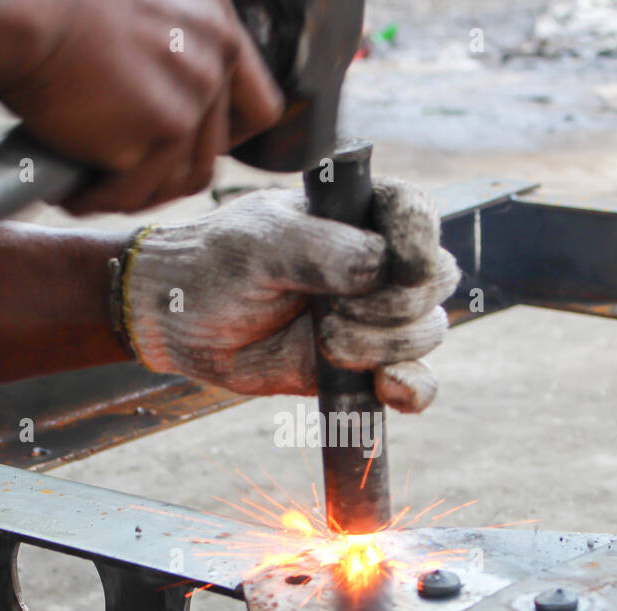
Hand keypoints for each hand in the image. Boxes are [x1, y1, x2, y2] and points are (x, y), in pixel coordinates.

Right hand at [0, 0, 282, 212]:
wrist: (15, 7)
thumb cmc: (52, 9)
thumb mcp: (137, 17)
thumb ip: (171, 58)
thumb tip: (173, 125)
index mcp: (217, 28)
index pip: (258, 108)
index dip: (225, 138)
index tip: (186, 147)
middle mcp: (215, 61)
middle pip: (212, 155)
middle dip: (161, 176)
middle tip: (117, 177)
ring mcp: (190, 99)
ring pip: (180, 181)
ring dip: (134, 195)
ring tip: (91, 189)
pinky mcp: (159, 132)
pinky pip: (136, 191)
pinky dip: (101, 200)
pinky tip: (71, 194)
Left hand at [120, 178, 459, 412]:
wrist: (181, 322)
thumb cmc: (216, 264)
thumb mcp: (261, 244)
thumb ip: (320, 250)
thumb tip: (381, 268)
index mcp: (358, 215)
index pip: (417, 214)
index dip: (421, 242)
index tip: (402, 268)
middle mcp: (378, 264)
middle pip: (435, 282)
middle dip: (391, 305)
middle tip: (331, 312)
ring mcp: (374, 317)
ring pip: (426, 332)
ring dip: (381, 345)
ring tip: (324, 343)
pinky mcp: (364, 366)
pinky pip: (416, 383)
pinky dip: (412, 390)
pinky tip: (386, 389)